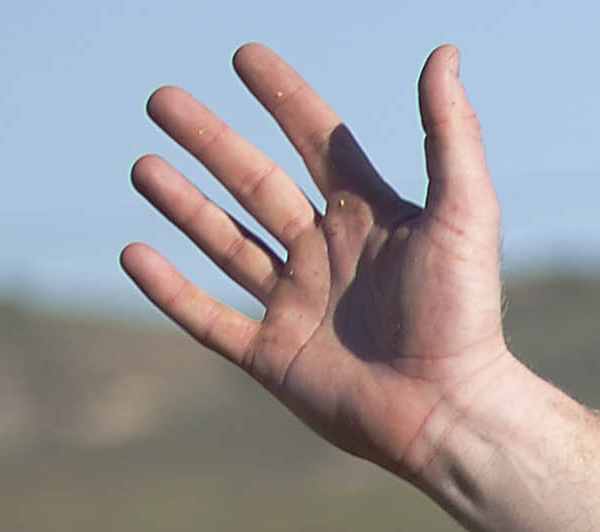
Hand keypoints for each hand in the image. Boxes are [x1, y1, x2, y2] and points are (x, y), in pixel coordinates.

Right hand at [121, 46, 512, 486]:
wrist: (452, 412)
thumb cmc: (465, 315)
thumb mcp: (463, 213)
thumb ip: (449, 133)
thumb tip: (444, 52)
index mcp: (371, 219)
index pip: (318, 142)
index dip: (284, 99)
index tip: (246, 56)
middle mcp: (331, 256)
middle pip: (256, 183)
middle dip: (210, 141)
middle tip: (161, 98)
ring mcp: (299, 306)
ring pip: (228, 244)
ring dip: (184, 204)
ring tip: (142, 165)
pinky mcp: (276, 358)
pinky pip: (210, 319)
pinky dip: (171, 291)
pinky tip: (134, 254)